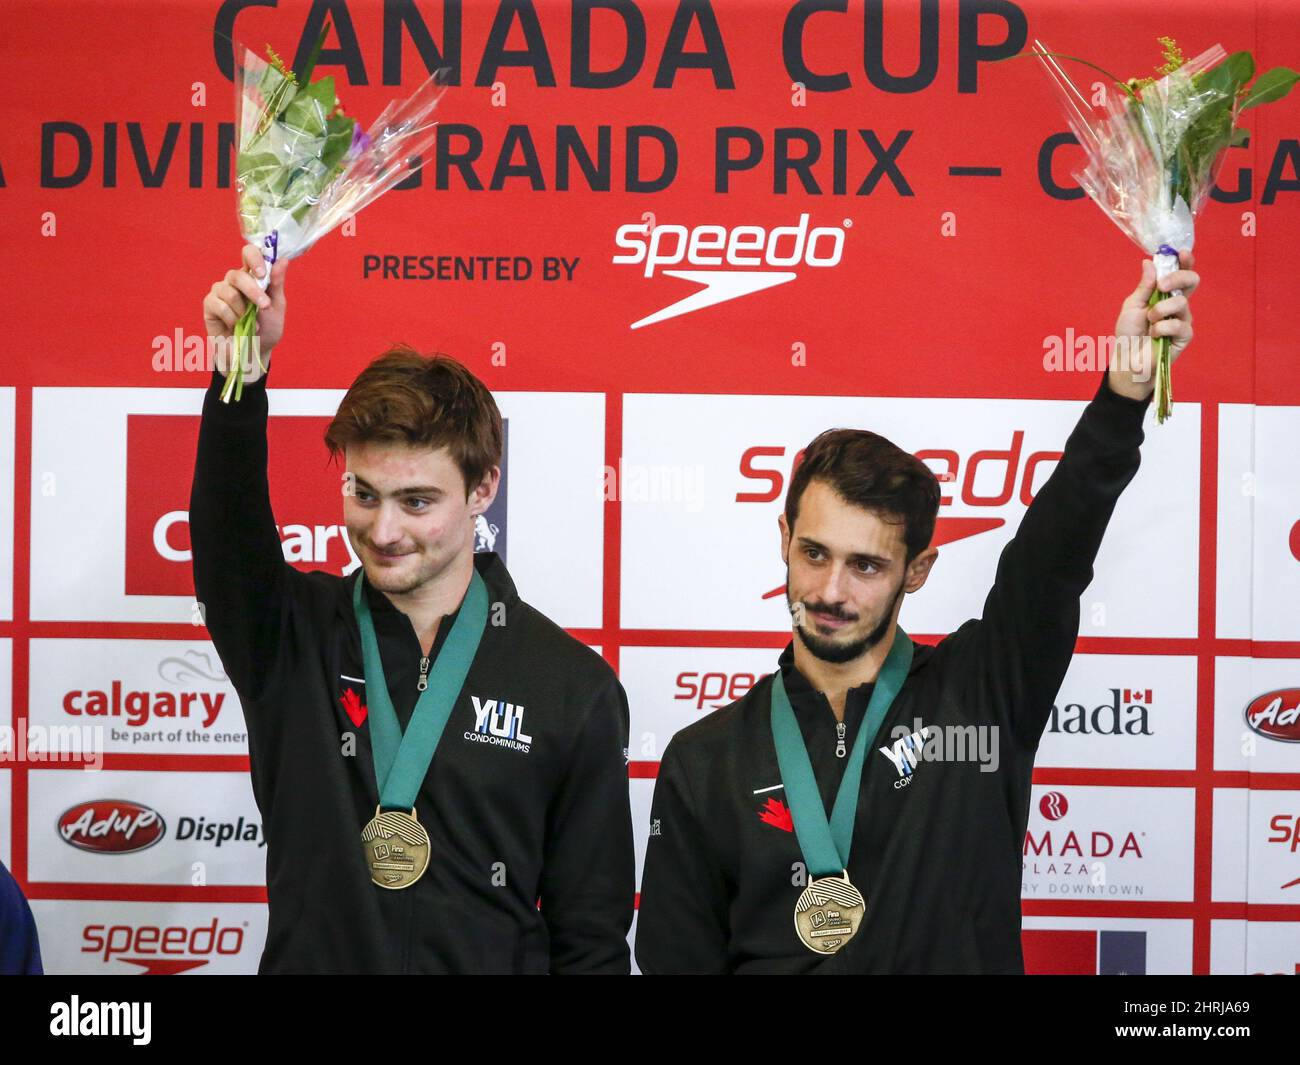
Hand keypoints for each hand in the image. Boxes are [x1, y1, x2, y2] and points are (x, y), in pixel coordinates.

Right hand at [202, 243, 288, 383]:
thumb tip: (283, 260)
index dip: (254, 258)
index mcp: (252, 276)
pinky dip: (232, 318)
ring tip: (250, 322)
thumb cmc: (267, 329)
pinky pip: (219, 305)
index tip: (262, 273)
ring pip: (229, 292)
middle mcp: (234, 280)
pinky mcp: (209, 304)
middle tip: (264, 306)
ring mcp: (220, 291)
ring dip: (244, 311)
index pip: (249, 254)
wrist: (254, 353)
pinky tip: (235, 326)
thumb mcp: (277, 307)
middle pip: (238, 274)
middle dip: (253, 291)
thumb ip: (277, 284)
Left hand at [1107, 248, 1196, 401]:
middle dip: (1178, 278)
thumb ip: (1144, 286)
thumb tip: (1149, 262)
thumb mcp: (1133, 305)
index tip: (1181, 252)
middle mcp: (1178, 303)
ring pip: (1181, 302)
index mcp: (1165, 292)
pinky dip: (1162, 328)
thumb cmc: (1129, 332)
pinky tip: (1154, 335)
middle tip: (1162, 285)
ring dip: (1160, 310)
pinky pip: (1179, 324)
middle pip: (1191, 281)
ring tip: (1149, 322)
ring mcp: (1183, 318)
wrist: (1127, 358)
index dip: (1185, 261)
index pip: (1180, 272)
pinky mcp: (1185, 335)